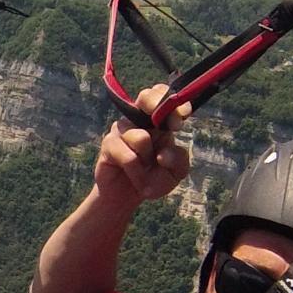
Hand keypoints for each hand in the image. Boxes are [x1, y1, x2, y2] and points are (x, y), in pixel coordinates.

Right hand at [91, 83, 190, 206]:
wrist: (126, 196)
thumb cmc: (152, 179)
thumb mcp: (175, 174)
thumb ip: (179, 161)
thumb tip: (164, 154)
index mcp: (159, 122)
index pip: (164, 98)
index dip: (175, 102)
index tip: (184, 115)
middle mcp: (139, 120)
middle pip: (147, 96)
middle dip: (158, 105)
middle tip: (170, 128)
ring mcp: (122, 129)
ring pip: (141, 137)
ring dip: (147, 162)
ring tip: (144, 172)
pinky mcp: (109, 143)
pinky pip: (129, 157)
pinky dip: (137, 173)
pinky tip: (135, 178)